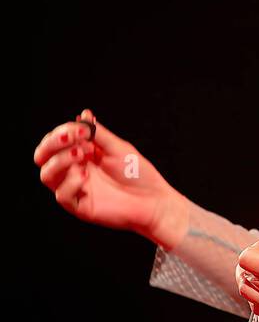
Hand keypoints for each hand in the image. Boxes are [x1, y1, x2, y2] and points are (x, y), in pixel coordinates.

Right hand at [33, 109, 188, 245]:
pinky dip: (70, 182)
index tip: (84, 129)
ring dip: (61, 160)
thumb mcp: (117, 147)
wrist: (153, 199)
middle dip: (51, 143)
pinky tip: (86, 176)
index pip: (55, 141)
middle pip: (42, 157)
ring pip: (46, 175)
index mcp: (80, 155)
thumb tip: (83, 114)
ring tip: (83, 154)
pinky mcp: (80, 207)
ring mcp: (75, 189)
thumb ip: (98, 133)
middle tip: (71, 137)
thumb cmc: (137, 172)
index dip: (62, 132)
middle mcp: (73, 171)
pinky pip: (61, 195)